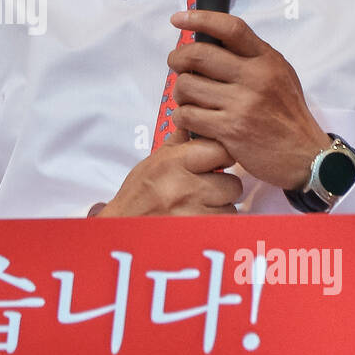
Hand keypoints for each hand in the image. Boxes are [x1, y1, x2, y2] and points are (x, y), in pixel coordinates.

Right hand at [98, 128, 242, 216]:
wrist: (123, 228)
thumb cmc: (138, 195)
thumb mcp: (153, 162)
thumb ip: (178, 143)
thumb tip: (194, 121)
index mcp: (172, 163)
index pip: (219, 150)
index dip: (221, 155)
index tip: (216, 161)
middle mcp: (183, 187)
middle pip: (232, 183)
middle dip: (223, 186)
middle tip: (206, 188)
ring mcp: (191, 213)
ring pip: (230, 206)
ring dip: (220, 206)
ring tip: (199, 205)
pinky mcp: (196, 232)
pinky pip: (223, 225)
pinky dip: (216, 222)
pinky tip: (198, 218)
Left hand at [167, 10, 329, 190]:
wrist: (305, 155)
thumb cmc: (287, 114)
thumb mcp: (280, 75)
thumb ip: (252, 57)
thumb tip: (212, 40)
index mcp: (267, 60)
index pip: (231, 28)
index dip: (200, 18)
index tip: (178, 20)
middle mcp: (256, 77)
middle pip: (198, 54)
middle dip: (178, 58)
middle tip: (176, 65)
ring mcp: (242, 104)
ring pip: (187, 85)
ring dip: (179, 92)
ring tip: (187, 98)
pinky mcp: (230, 130)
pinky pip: (187, 115)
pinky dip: (182, 116)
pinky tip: (190, 119)